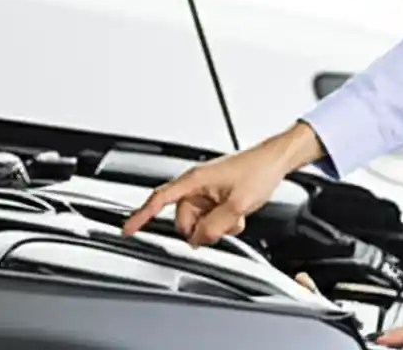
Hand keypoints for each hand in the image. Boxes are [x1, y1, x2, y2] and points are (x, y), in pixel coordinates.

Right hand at [121, 122, 324, 245]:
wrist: (274, 163)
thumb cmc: (258, 172)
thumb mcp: (237, 205)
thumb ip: (213, 226)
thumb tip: (198, 239)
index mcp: (194, 180)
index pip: (159, 200)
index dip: (141, 216)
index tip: (128, 229)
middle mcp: (196, 185)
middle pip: (183, 220)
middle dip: (202, 228)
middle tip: (225, 222)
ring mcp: (206, 192)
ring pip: (199, 222)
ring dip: (216, 226)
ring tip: (235, 215)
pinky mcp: (215, 197)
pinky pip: (210, 218)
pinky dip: (223, 222)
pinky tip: (237, 215)